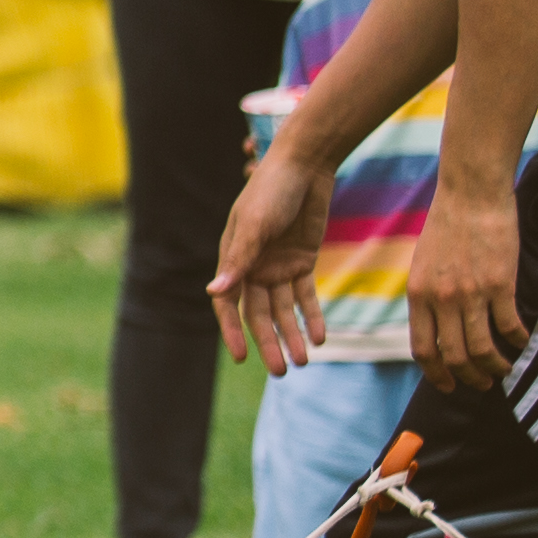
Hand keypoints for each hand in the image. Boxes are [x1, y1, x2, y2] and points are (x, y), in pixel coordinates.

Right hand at [207, 139, 333, 374]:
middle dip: (270, 342)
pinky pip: (306, 296)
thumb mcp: (255, 225)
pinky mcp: (302, 262)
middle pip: (259, 313)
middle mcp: (253, 266)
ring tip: (305, 361)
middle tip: (281, 371)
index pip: (229, 303)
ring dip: (293, 334)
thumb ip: (239, 260)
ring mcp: (278, 266)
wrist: (306, 166)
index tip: (241, 357)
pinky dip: (313, 316)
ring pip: (284, 310)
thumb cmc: (271, 190)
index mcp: (233, 258)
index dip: (232, 331)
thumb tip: (215, 292)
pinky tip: (321, 336)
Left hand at [412, 176, 529, 393]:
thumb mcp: (423, 265)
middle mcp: (441, 300)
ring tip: (506, 370)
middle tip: (484, 384)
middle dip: (470, 378)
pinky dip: (519, 341)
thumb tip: (436, 327)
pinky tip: (524, 343)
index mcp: (418, 296)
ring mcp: (470, 293)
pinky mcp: (500, 284)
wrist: (471, 196)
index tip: (448, 385)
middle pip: (454, 356)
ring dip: (496, 367)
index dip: (436, 373)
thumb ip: (428, 297)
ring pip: (483, 349)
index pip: (422, 349)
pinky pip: (510, 326)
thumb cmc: (448, 228)